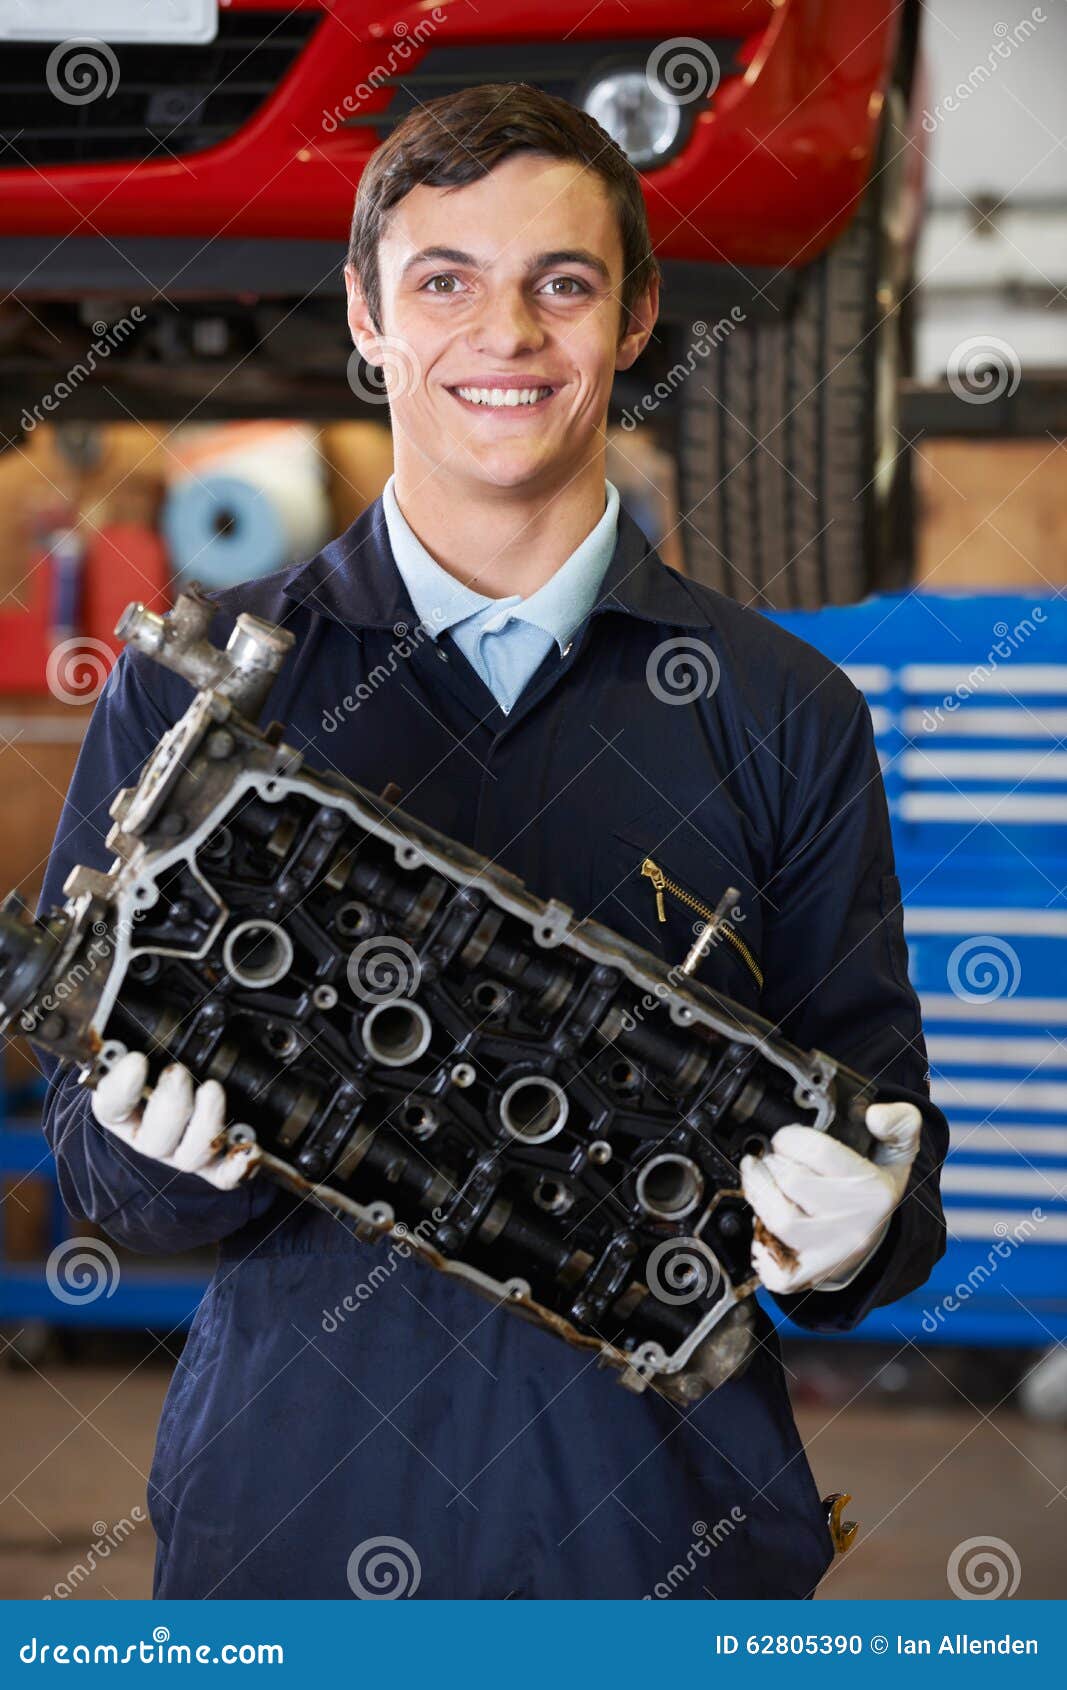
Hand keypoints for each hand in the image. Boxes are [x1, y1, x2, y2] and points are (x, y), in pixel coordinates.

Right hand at [90, 1051, 259, 1189]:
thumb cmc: (157, 1070)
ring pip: (190, 1156)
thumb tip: (124, 1012)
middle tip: (178, 1071)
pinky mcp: (213, 1165)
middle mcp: (151, 1138)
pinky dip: (237, 1166)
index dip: (121, 1087)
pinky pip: (224, 1177)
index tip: (135, 1060)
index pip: (111, 1107)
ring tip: (212, 1090)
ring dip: (205, 1123)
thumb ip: (135, 1038)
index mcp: (121, 1112)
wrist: (179, 1096)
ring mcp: (182, 1154)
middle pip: (154, 1139)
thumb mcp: (141, 1050)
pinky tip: (247, 1148)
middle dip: (169, 1103)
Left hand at [739, 1101, 922, 1293]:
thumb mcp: (898, 1153)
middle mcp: (854, 1223)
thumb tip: (875, 1115)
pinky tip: (763, 1224)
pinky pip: (776, 1269)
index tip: (784, 1138)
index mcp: (874, 1190)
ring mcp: (832, 1252)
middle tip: (770, 1159)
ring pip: (779, 1221)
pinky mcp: (812, 1274)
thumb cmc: (876, 1191)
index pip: (818, 1152)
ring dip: (759, 1193)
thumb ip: (899, 1123)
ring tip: (759, 1181)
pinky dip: (760, 1247)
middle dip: (771, 1163)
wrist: (879, 1243)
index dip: (789, 1138)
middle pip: (792, 1183)